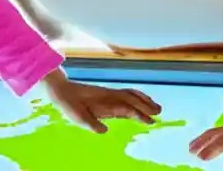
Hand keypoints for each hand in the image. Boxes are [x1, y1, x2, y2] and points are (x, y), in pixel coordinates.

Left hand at [45, 73, 161, 132]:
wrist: (63, 90)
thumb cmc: (69, 104)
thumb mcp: (77, 117)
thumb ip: (90, 124)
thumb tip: (104, 131)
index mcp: (105, 101)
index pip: (127, 107)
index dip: (139, 113)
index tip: (150, 120)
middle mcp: (110, 96)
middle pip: (133, 99)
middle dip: (147, 105)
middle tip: (160, 112)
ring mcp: (110, 94)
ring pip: (131, 95)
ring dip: (144, 100)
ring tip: (156, 107)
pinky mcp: (108, 95)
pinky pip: (126, 94)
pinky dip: (137, 97)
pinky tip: (140, 102)